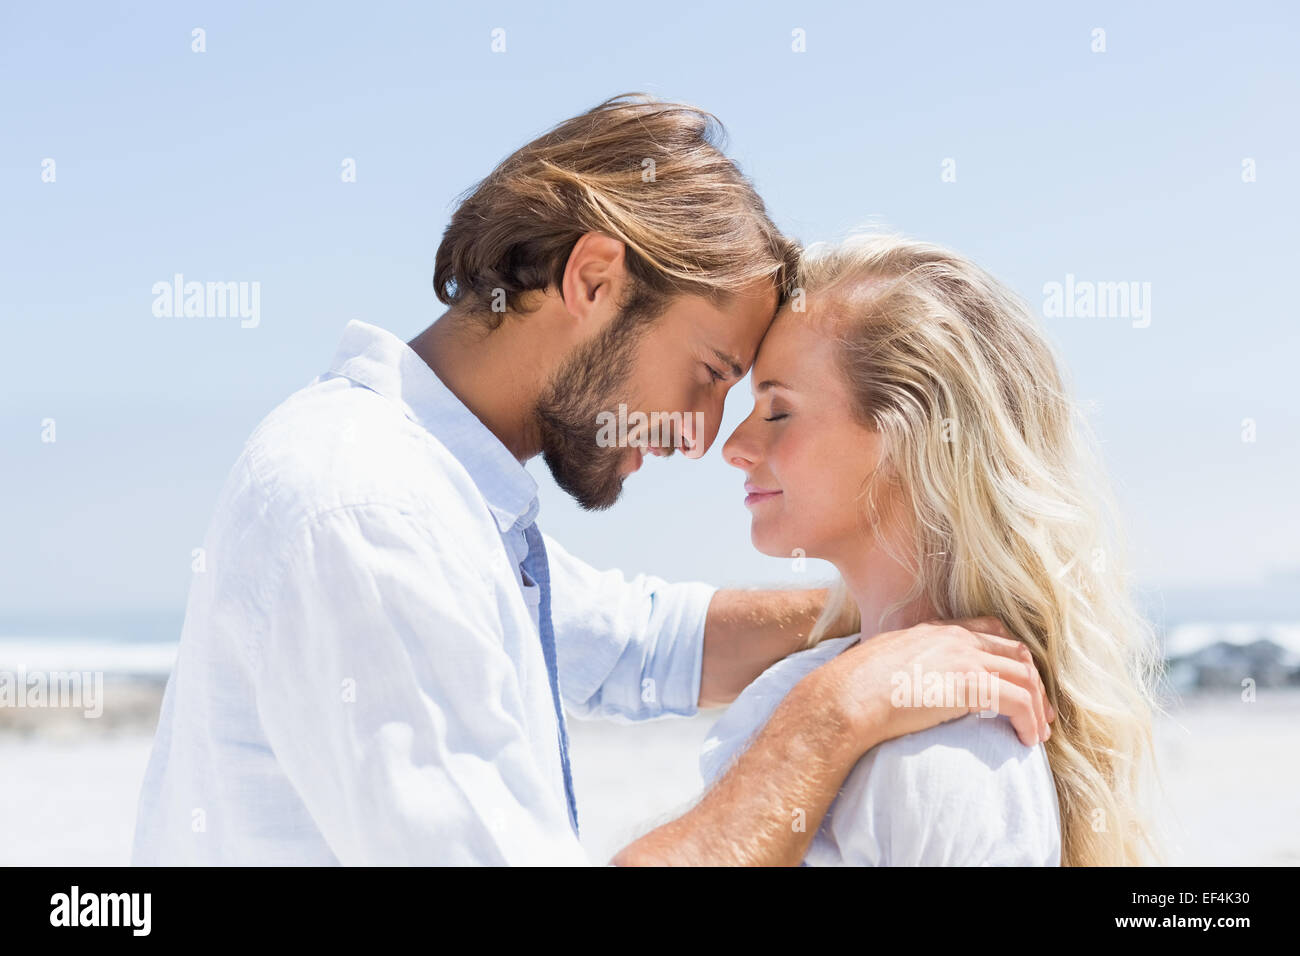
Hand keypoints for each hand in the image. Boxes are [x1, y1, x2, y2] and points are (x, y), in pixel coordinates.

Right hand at [814, 617, 1054, 750]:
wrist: (847, 697)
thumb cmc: (855, 689)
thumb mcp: (884, 663)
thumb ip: (906, 666)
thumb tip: (907, 686)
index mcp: (934, 631)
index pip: (989, 629)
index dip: (1011, 656)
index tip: (1018, 681)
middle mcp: (954, 638)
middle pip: (1015, 652)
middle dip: (1034, 682)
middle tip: (1041, 712)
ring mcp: (964, 658)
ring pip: (1023, 677)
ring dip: (1038, 707)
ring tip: (1039, 733)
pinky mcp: (971, 684)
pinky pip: (1018, 702)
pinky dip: (1030, 721)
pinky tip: (1028, 739)